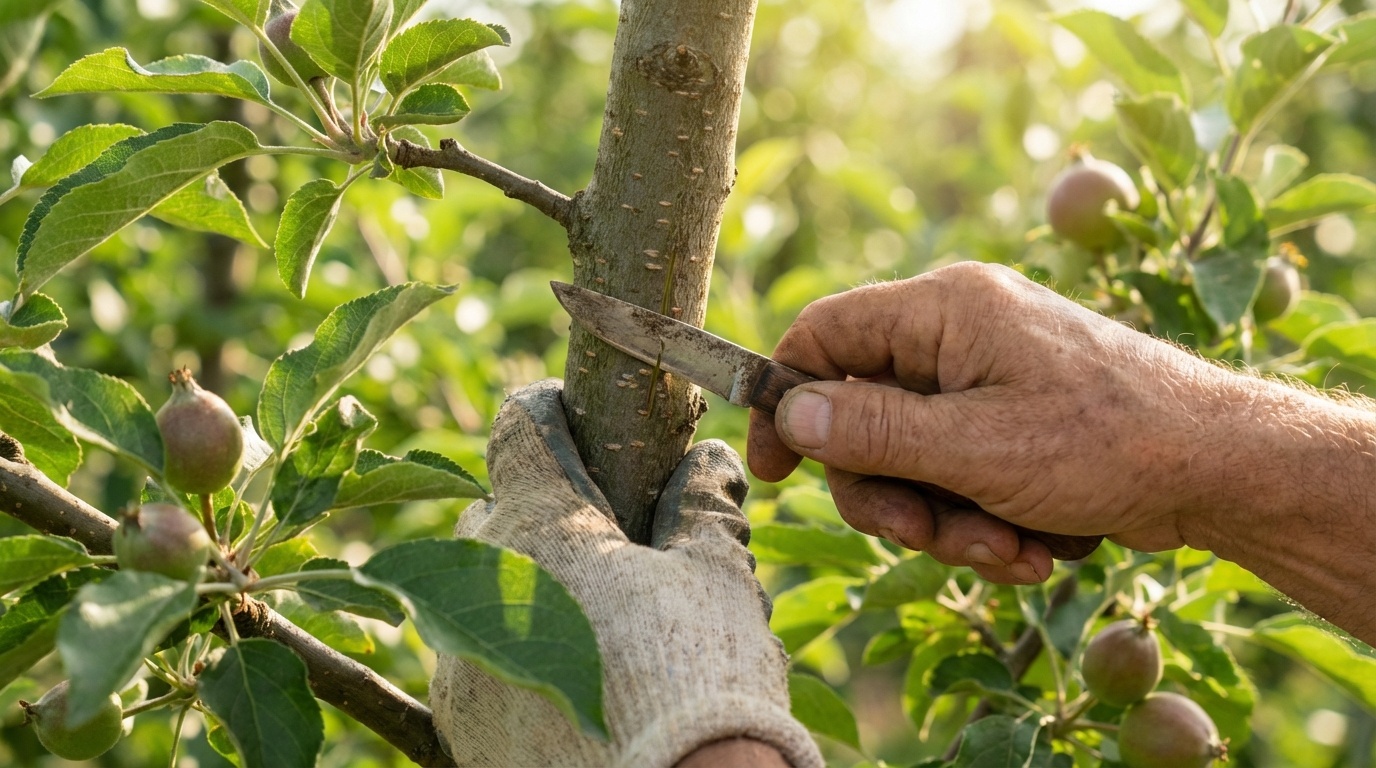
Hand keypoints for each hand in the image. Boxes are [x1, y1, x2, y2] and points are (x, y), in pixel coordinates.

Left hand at [430, 380, 820, 767]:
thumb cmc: (701, 679)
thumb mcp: (717, 577)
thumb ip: (702, 506)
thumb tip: (708, 461)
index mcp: (540, 528)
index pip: (521, 426)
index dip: (554, 408)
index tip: (582, 412)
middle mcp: (477, 587)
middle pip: (495, 510)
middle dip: (545, 506)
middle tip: (611, 530)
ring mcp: (459, 664)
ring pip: (481, 589)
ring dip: (530, 581)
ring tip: (601, 610)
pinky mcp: (460, 727)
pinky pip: (477, 662)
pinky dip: (517, 652)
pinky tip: (581, 674)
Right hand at [747, 262, 1251, 583]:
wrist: (1221, 468)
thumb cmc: (1106, 441)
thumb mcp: (974, 447)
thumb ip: (872, 432)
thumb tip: (790, 413)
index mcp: (944, 309)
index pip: (823, 334)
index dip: (785, 398)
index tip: (775, 470)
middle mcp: (959, 334)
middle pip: (864, 416)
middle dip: (894, 492)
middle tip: (924, 533)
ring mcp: (988, 380)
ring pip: (913, 459)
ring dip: (947, 519)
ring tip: (1007, 546)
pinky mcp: (1013, 423)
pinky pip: (960, 475)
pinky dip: (985, 518)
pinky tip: (1034, 542)